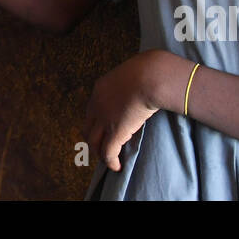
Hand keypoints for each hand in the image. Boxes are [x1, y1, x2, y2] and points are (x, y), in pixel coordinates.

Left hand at [81, 50, 189, 171]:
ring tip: (108, 160)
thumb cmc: (149, 71)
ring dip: (100, 153)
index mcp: (100, 89)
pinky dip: (110, 161)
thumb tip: (143, 84)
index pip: (92, 110)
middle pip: (88, 127)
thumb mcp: (132, 74)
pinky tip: (117, 167)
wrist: (150, 76)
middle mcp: (96, 105)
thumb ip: (131, 83)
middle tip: (101, 148)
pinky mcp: (115, 131)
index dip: (96, 123)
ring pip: (94, 142)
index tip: (103, 130)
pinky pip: (108, 152)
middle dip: (93, 140)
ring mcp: (104, 119)